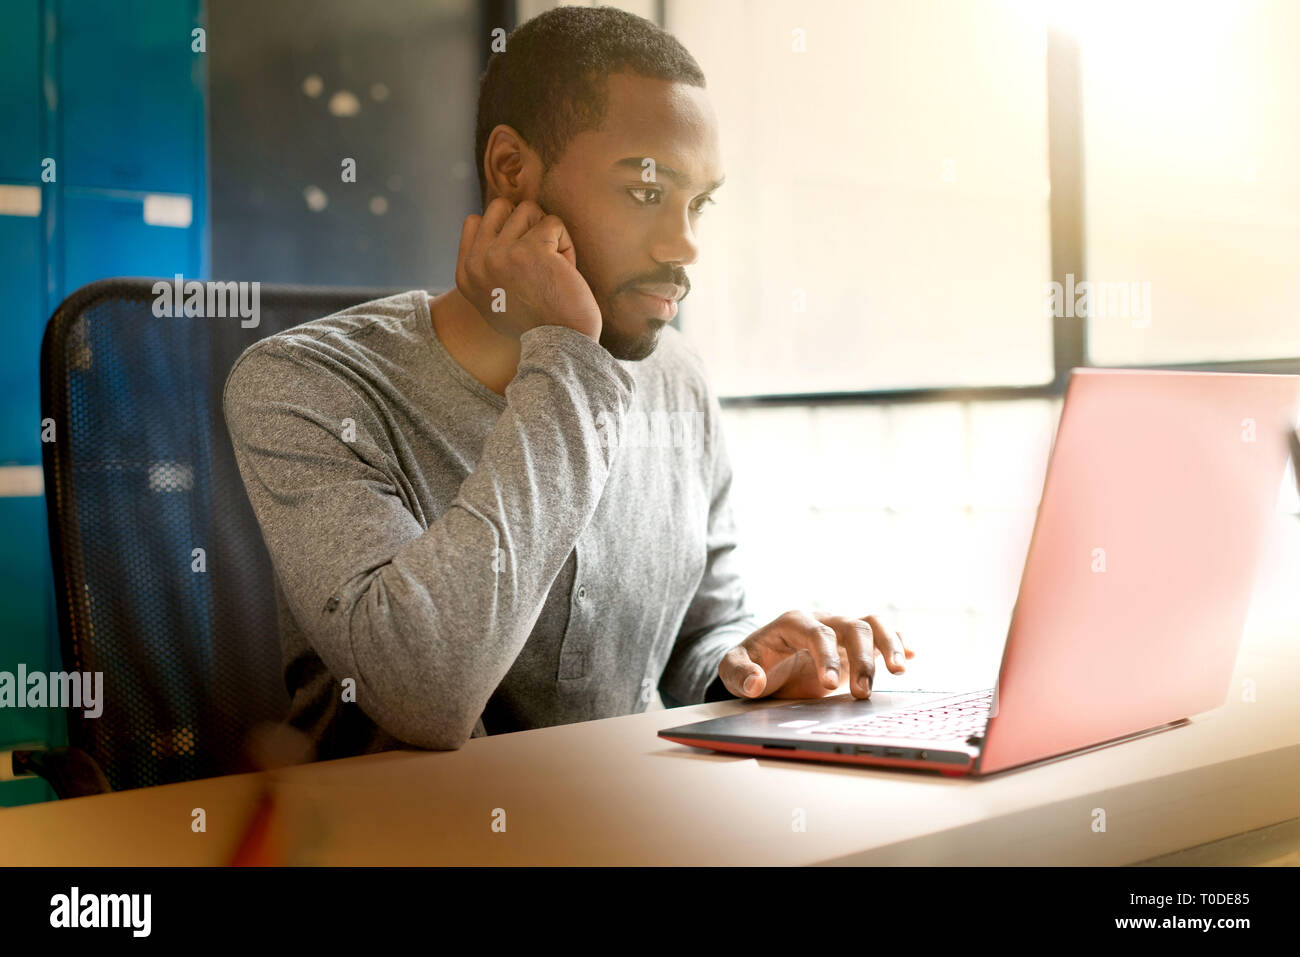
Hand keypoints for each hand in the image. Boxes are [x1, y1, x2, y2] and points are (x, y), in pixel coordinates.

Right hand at [454, 197, 602, 341]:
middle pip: (500, 207)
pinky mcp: (532, 250)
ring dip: (548, 234)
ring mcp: (503, 254)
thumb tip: (492, 230)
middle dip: (525, 223)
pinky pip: (554, 223)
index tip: (521, 259)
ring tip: (553, 265)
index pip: (474, 221)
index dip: (504, 230)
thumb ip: (486, 267)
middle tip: (540, 255)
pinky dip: (566, 244)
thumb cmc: (536, 324)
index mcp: (466, 274)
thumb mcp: (493, 299)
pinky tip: (566, 270)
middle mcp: (479, 262)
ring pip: (528, 210)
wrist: (559, 346)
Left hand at [718, 611, 913, 699]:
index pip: (817, 633)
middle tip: (862, 693)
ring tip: (900, 671)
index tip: (831, 685)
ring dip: (889, 645)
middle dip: (861, 659)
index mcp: (792, 623)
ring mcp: (840, 631)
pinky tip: (912, 658)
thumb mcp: (732, 669)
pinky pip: (882, 635)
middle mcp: (821, 621)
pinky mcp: (854, 646)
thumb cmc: (750, 664)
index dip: (826, 656)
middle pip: (852, 627)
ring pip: (871, 625)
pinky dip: (898, 643)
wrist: (762, 662)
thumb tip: (755, 682)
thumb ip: (738, 674)